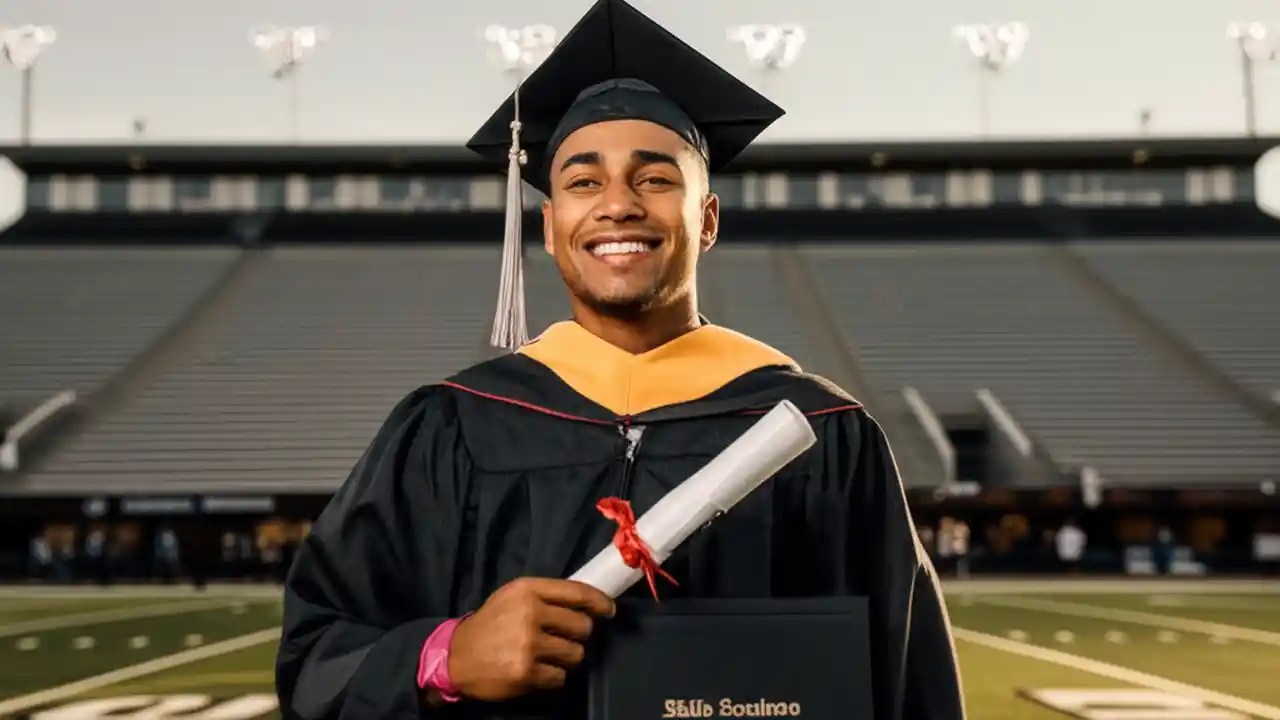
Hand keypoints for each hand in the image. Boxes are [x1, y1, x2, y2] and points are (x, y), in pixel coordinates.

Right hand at [447, 577, 614, 702]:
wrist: (455, 657)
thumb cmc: (489, 624)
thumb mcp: (513, 597)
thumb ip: (546, 597)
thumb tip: (586, 604)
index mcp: (528, 590)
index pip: (577, 593)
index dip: (600, 603)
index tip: (609, 611)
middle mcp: (530, 613)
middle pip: (582, 627)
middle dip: (578, 636)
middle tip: (564, 639)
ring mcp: (529, 644)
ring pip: (575, 654)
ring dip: (566, 658)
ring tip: (548, 656)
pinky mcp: (526, 671)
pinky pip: (560, 677)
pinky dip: (553, 677)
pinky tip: (536, 670)